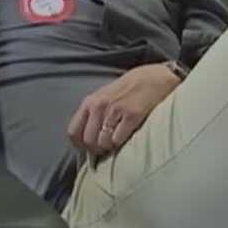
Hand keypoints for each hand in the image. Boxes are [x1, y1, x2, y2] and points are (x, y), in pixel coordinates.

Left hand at [66, 63, 181, 157]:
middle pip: (88, 140)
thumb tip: (85, 138)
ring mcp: (115, 110)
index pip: (73, 132)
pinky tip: (127, 136)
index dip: (80, 144)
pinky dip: (121, 143)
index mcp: (90, 102)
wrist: (154, 78)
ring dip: (110, 147)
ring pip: (102, 142)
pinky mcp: (132, 115)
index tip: (89, 148)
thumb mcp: (104, 97)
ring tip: (117, 141)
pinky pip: (118, 140)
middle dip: (96, 149)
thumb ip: (93, 114)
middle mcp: (99, 105)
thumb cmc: (128, 89)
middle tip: (106, 147)